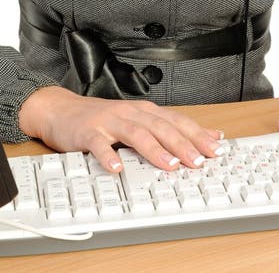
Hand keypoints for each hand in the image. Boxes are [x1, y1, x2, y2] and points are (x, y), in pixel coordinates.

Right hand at [18, 85, 227, 172]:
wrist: (62, 110)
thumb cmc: (103, 120)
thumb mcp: (138, 121)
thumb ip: (170, 129)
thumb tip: (210, 136)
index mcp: (144, 112)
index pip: (175, 121)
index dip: (196, 134)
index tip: (216, 149)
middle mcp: (130, 114)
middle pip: (160, 127)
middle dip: (181, 144)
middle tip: (198, 161)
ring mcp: (108, 122)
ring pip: (135, 134)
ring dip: (153, 150)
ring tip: (168, 165)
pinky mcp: (88, 133)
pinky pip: (99, 145)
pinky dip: (108, 156)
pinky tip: (117, 168)